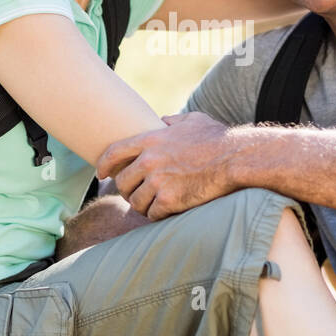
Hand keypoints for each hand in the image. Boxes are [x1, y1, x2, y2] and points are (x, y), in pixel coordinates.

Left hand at [95, 111, 237, 219]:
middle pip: (122, 182)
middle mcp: (149, 161)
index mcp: (151, 140)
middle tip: (136, 194)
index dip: (103, 165)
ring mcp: (158, 182)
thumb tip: (162, 121)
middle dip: (126, 190)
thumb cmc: (217, 138)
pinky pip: (152, 214)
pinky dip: (158, 215)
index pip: (114, 152)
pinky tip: (168, 211)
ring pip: (135, 202)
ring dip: (143, 205)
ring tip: (153, 204)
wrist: (234, 159)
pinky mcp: (169, 200)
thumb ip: (172, 121)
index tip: (101, 174)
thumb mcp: (192, 120)